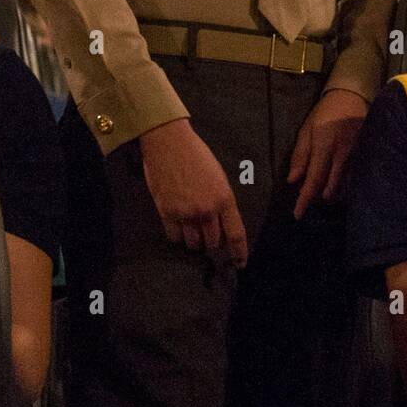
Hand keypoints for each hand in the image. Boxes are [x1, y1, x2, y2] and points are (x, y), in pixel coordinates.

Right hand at [139, 119, 247, 267]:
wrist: (169, 142)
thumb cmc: (196, 154)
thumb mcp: (218, 177)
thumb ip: (221, 201)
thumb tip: (220, 223)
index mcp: (224, 198)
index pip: (235, 234)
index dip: (239, 253)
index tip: (240, 264)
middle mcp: (207, 209)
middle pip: (213, 242)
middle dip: (212, 243)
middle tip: (207, 235)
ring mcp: (186, 213)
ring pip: (193, 243)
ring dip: (194, 241)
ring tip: (191, 230)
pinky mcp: (167, 212)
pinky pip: (174, 237)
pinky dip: (178, 236)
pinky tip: (178, 227)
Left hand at [287, 89, 368, 219]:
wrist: (353, 97)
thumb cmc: (325, 113)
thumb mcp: (307, 130)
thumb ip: (300, 155)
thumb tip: (292, 180)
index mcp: (324, 146)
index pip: (313, 180)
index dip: (305, 199)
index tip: (298, 215)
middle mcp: (342, 154)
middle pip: (330, 188)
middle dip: (318, 197)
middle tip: (310, 196)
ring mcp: (357, 156)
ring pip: (344, 186)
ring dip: (332, 193)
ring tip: (323, 190)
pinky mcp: (367, 156)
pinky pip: (355, 179)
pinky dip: (345, 186)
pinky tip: (340, 185)